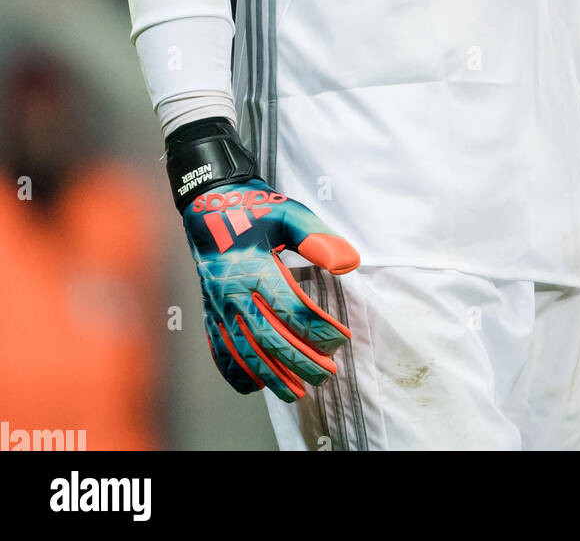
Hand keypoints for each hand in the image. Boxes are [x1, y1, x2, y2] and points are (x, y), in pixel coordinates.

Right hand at [183, 177, 360, 402]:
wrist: (208, 208)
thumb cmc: (253, 211)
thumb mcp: (288, 215)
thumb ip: (319, 239)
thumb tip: (350, 263)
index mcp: (256, 269)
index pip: (292, 310)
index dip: (320, 329)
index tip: (343, 338)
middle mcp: (234, 293)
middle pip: (270, 338)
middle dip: (301, 362)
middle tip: (328, 374)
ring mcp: (220, 308)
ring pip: (245, 352)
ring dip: (271, 376)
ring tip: (297, 392)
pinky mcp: (210, 314)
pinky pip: (220, 351)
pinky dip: (236, 372)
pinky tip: (254, 386)